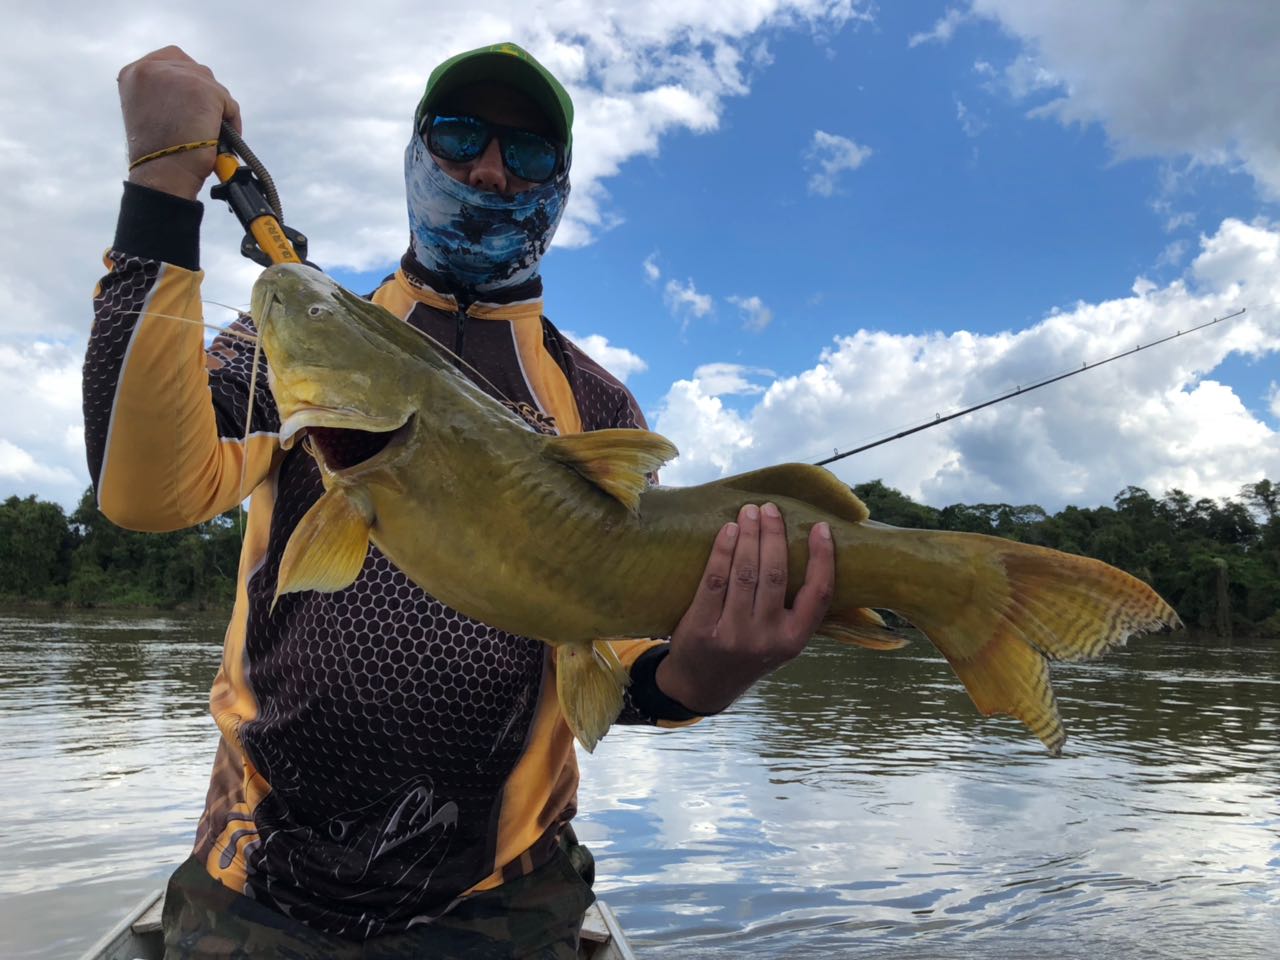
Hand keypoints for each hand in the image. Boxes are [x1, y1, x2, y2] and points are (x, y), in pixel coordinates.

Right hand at [118, 46, 240, 199]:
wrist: (163, 173)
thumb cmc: (158, 154)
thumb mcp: (151, 111)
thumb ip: (165, 93)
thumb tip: (193, 92)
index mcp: (134, 73)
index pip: (172, 59)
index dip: (188, 80)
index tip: (192, 101)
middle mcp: (151, 68)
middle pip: (195, 69)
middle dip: (205, 94)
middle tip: (204, 120)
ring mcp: (178, 76)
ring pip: (213, 85)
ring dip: (217, 109)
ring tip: (209, 133)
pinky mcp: (203, 89)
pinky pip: (228, 102)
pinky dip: (230, 121)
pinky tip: (219, 139)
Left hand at [655, 502, 834, 714]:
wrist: (702, 686)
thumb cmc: (747, 653)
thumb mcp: (779, 641)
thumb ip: (792, 609)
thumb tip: (804, 548)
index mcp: (794, 641)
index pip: (818, 594)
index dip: (823, 558)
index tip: (820, 527)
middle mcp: (767, 639)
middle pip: (775, 575)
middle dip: (773, 535)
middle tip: (769, 509)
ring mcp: (734, 635)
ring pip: (745, 574)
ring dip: (748, 536)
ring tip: (748, 513)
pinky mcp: (703, 628)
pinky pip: (715, 581)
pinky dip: (722, 552)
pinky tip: (727, 531)